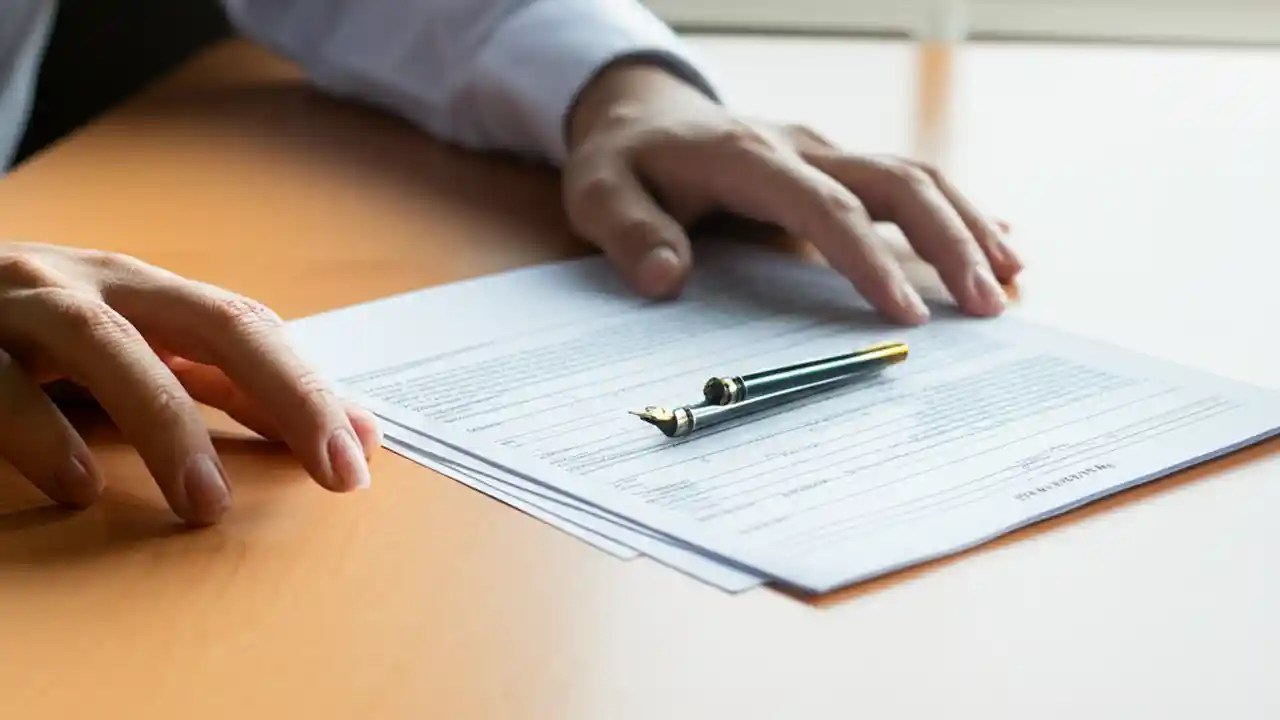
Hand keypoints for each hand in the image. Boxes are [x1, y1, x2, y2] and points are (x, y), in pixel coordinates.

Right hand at [0, 242, 379, 524]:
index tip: (356, 460)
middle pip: (212, 323)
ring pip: (108, 351)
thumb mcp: (137, 347)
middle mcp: (97, 286)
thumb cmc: (39, 332)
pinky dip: (41, 435)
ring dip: (166, 426)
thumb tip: (350, 430)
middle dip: (282, 391)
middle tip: (327, 468)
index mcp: (149, 291)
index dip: (310, 390)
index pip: (253, 329)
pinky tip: (78, 486)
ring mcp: (23, 307)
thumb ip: (228, 385)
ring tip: (204, 504)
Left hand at [564, 62, 1021, 324]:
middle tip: (987, 310)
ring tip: (1012, 284)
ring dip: (967, 225)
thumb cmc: (625, 164)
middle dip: (948, 242)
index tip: (905, 315)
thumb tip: (666, 280)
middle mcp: (800, 146)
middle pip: (895, 180)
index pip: (823, 206)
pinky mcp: (836, 163)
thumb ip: (629, 232)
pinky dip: (955, 213)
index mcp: (747, 156)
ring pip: (915, 175)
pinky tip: (996, 245)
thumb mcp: (599, 193)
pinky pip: (907, 180)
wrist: (643, 116)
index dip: (868, 258)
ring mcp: (825, 151)